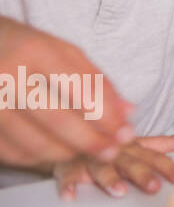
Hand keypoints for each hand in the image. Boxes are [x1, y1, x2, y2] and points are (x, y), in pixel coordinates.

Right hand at [0, 18, 133, 168]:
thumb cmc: (26, 47)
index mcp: (35, 52)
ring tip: (87, 151)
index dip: (106, 115)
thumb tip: (128, 113)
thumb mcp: (64, 52)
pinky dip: (39, 158)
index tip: (126, 132)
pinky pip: (13, 153)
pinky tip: (57, 152)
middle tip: (113, 152)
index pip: (78, 88)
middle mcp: (8, 77)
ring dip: (68, 154)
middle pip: (56, 120)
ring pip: (34, 143)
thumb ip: (96, 81)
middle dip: (91, 142)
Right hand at [52, 132, 173, 198]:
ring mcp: (91, 158)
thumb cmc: (110, 145)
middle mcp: (114, 151)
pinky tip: (71, 195)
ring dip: (110, 179)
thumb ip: (164, 144)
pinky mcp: (69, 166)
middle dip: (142, 174)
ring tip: (119, 192)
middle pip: (130, 162)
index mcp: (132, 147)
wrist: (70, 139)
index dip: (167, 167)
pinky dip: (68, 184)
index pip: (154, 156)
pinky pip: (67, 175)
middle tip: (154, 187)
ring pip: (101, 167)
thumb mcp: (138, 143)